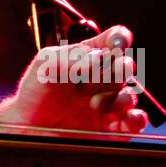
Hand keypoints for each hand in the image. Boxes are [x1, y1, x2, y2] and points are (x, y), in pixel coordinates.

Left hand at [0, 25, 148, 135]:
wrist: (29, 128)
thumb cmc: (35, 93)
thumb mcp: (44, 66)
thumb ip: (68, 57)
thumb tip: (96, 58)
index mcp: (88, 58)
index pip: (112, 42)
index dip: (119, 38)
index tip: (118, 42)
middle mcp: (102, 79)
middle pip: (124, 66)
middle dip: (119, 68)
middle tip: (101, 76)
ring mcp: (109, 103)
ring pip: (130, 94)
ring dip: (122, 96)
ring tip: (97, 103)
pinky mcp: (112, 128)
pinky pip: (134, 122)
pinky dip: (137, 119)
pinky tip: (126, 117)